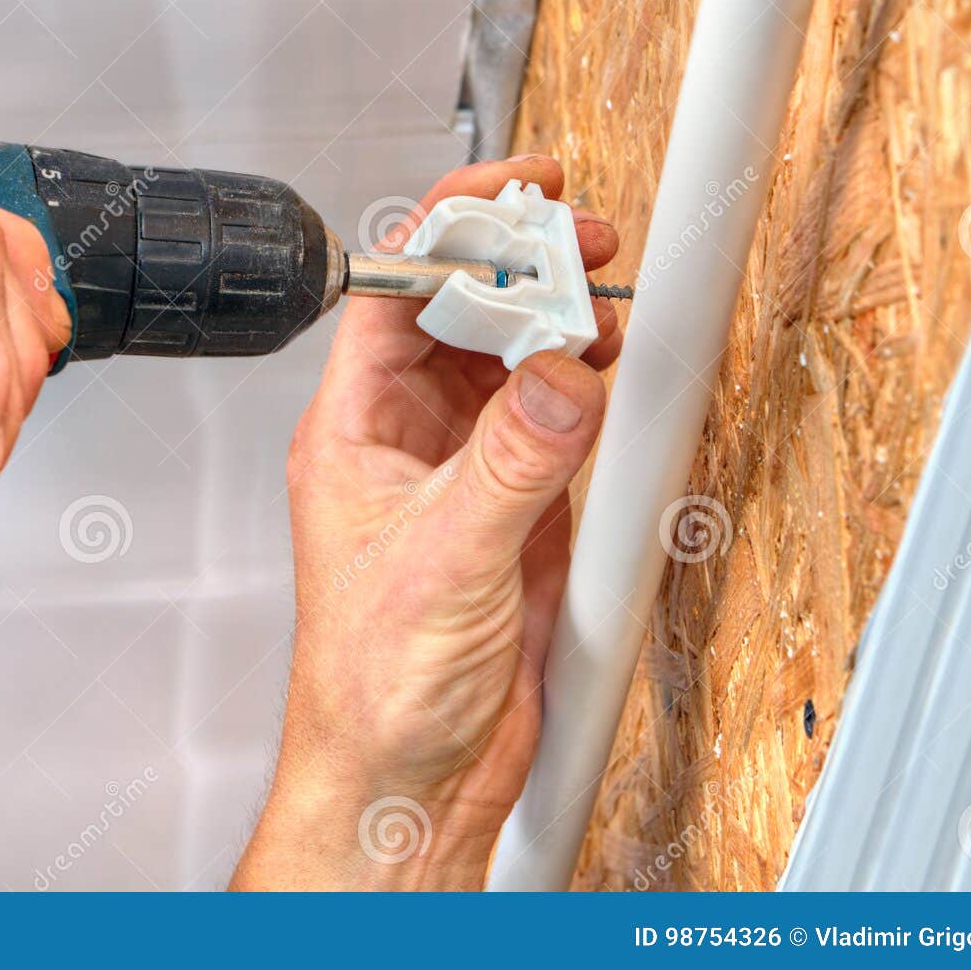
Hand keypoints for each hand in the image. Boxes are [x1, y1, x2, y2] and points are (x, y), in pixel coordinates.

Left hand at [232, 154, 620, 889]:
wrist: (411, 779)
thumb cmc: (372, 686)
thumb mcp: (441, 564)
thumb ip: (509, 467)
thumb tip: (563, 378)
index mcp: (354, 430)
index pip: (394, 296)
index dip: (448, 231)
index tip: (511, 191)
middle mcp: (409, 439)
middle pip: (463, 314)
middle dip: (520, 267)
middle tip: (583, 239)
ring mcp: (468, 472)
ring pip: (517, 364)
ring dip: (562, 327)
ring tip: (610, 299)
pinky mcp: (521, 512)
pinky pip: (562, 426)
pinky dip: (594, 394)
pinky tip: (616, 376)